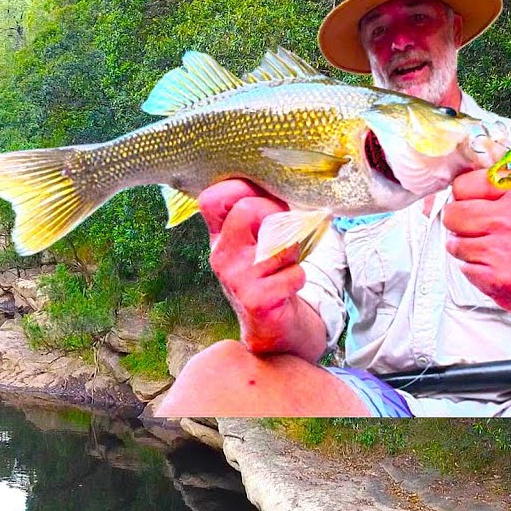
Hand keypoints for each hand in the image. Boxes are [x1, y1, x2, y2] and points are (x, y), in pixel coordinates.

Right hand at [200, 179, 307, 352]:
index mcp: (218, 237)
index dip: (241, 190)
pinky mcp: (256, 300)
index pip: (212, 198)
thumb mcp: (257, 240)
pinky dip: (298, 277)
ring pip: (278, 242)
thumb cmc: (270, 276)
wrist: (273, 328)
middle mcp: (221, 255)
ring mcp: (235, 278)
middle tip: (283, 235)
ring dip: (292, 252)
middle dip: (277, 216)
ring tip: (284, 265)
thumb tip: (283, 182)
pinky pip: (293, 272)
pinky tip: (287, 288)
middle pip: (248, 209)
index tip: (263, 200)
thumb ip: (260, 210)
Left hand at [443, 171, 510, 321]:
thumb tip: (468, 185)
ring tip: (492, 249)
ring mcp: (502, 249)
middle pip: (453, 214)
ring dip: (468, 248)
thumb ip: (507, 187)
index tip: (466, 202)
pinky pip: (464, 268)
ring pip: (455, 244)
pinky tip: (497, 265)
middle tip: (473, 227)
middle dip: (459, 222)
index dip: (463, 196)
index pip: (464, 185)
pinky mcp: (496, 278)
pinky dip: (476, 269)